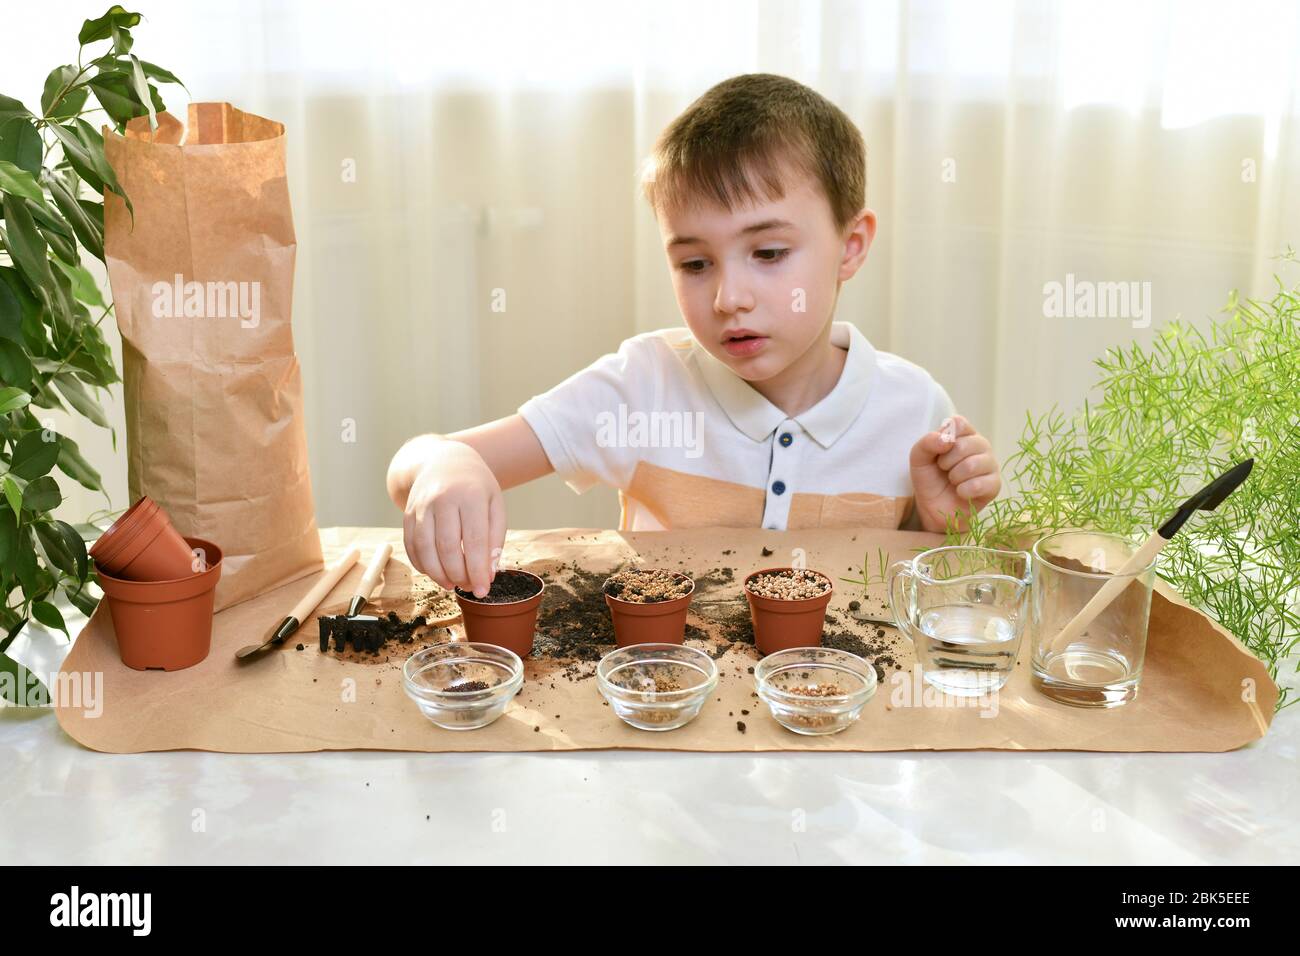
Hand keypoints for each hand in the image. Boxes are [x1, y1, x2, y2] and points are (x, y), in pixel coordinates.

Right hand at [401, 440, 505, 596]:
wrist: (444, 462)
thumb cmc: (475, 487)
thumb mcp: (495, 505)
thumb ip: (494, 538)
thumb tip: (489, 573)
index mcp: (470, 495)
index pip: (475, 540)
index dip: (478, 570)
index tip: (483, 590)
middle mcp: (442, 498)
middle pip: (447, 547)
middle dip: (458, 574)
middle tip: (469, 588)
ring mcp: (421, 505)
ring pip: (425, 548)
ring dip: (437, 573)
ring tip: (452, 584)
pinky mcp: (407, 513)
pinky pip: (410, 545)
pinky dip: (421, 564)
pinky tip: (435, 573)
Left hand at [908, 415, 1000, 532]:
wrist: (934, 507)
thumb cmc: (929, 478)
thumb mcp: (919, 458)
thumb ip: (927, 442)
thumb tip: (946, 439)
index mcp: (964, 434)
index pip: (959, 423)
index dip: (945, 438)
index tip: (939, 450)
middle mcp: (981, 445)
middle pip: (964, 445)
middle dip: (946, 462)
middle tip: (944, 469)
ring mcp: (990, 464)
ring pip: (972, 465)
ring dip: (954, 477)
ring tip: (953, 481)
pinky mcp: (994, 485)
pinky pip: (979, 485)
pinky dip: (963, 491)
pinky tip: (961, 492)